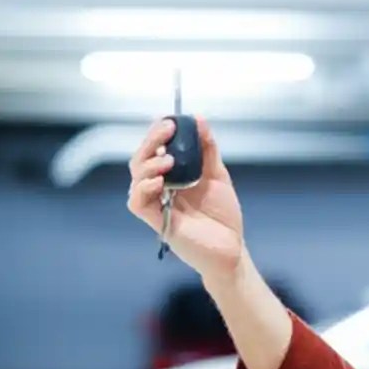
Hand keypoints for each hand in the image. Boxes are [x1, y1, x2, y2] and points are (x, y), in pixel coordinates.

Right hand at [127, 116, 245, 282]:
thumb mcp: (217, 175)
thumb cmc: (222, 214)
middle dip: (151, 142)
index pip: (155, 150)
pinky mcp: (157, 222)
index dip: (157, 134)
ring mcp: (157, 205)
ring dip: (148, 164)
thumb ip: (207, 150)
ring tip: (169, 160)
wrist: (232, 248)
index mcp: (172, 176)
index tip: (170, 120)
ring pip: (136, 179)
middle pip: (141, 160)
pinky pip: (138, 203)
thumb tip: (199, 119)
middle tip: (167, 129)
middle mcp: (160, 188)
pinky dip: (143, 188)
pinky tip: (159, 181)